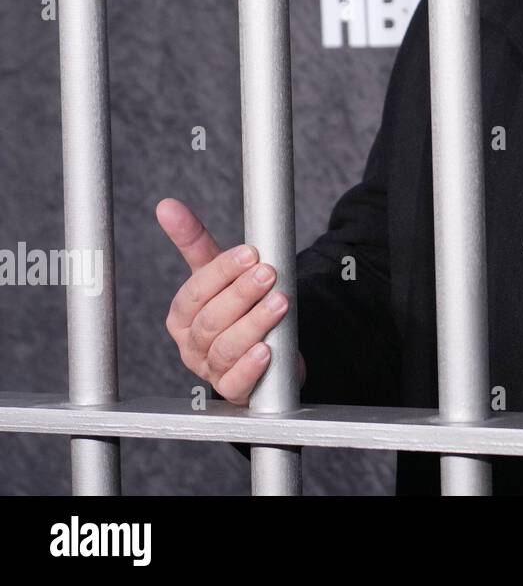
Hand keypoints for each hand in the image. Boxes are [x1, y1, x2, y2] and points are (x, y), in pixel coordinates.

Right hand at [157, 197, 305, 404]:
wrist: (270, 346)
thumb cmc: (238, 307)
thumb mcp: (221, 274)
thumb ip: (195, 243)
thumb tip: (167, 206)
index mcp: (183, 315)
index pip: (196, 293)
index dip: (222, 273)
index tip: (250, 253)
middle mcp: (192, 344)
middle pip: (211, 320)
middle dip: (242, 294)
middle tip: (269, 273)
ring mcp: (210, 370)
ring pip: (226, 348)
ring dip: (255, 323)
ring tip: (280, 302)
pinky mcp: (235, 391)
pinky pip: (237, 382)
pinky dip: (251, 366)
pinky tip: (267, 349)